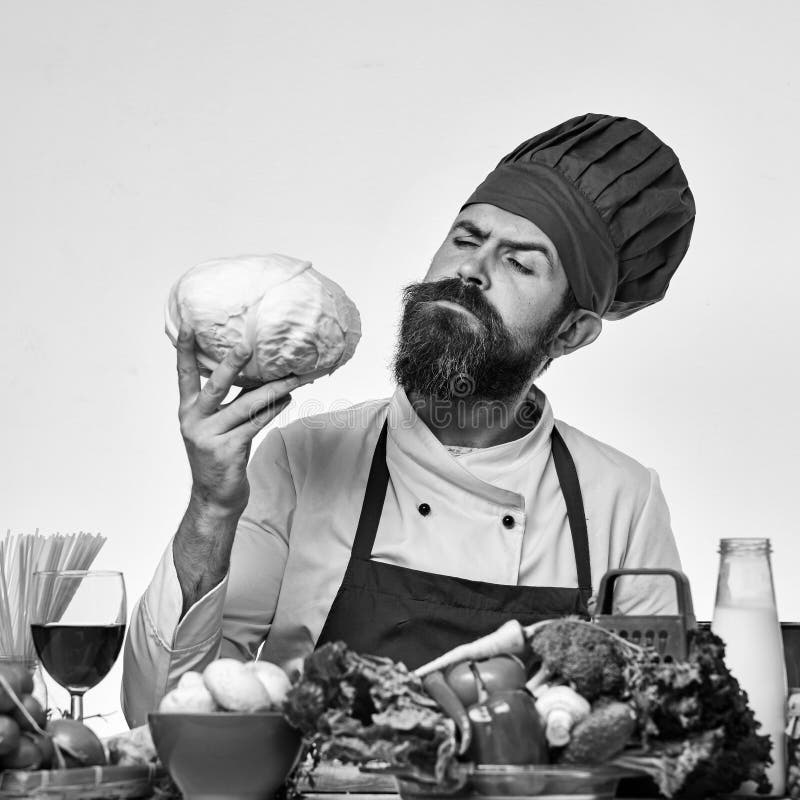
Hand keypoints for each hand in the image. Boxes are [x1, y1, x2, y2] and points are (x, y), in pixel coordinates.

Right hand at [176, 324, 306, 514]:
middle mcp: (194, 420)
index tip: (188, 324)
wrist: (215, 498)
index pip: (184, 374)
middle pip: (214, 385)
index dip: (184, 349)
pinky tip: (288, 399)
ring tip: (293, 376)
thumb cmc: (219, 456)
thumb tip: (259, 373)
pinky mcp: (227, 450)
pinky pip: (256, 424)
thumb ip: (230, 401)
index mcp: (188, 410)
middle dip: (232, 364)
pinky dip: (274, 410)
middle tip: (247, 344)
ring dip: (273, 389)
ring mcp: (209, 436)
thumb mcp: (217, 426)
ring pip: (245, 405)